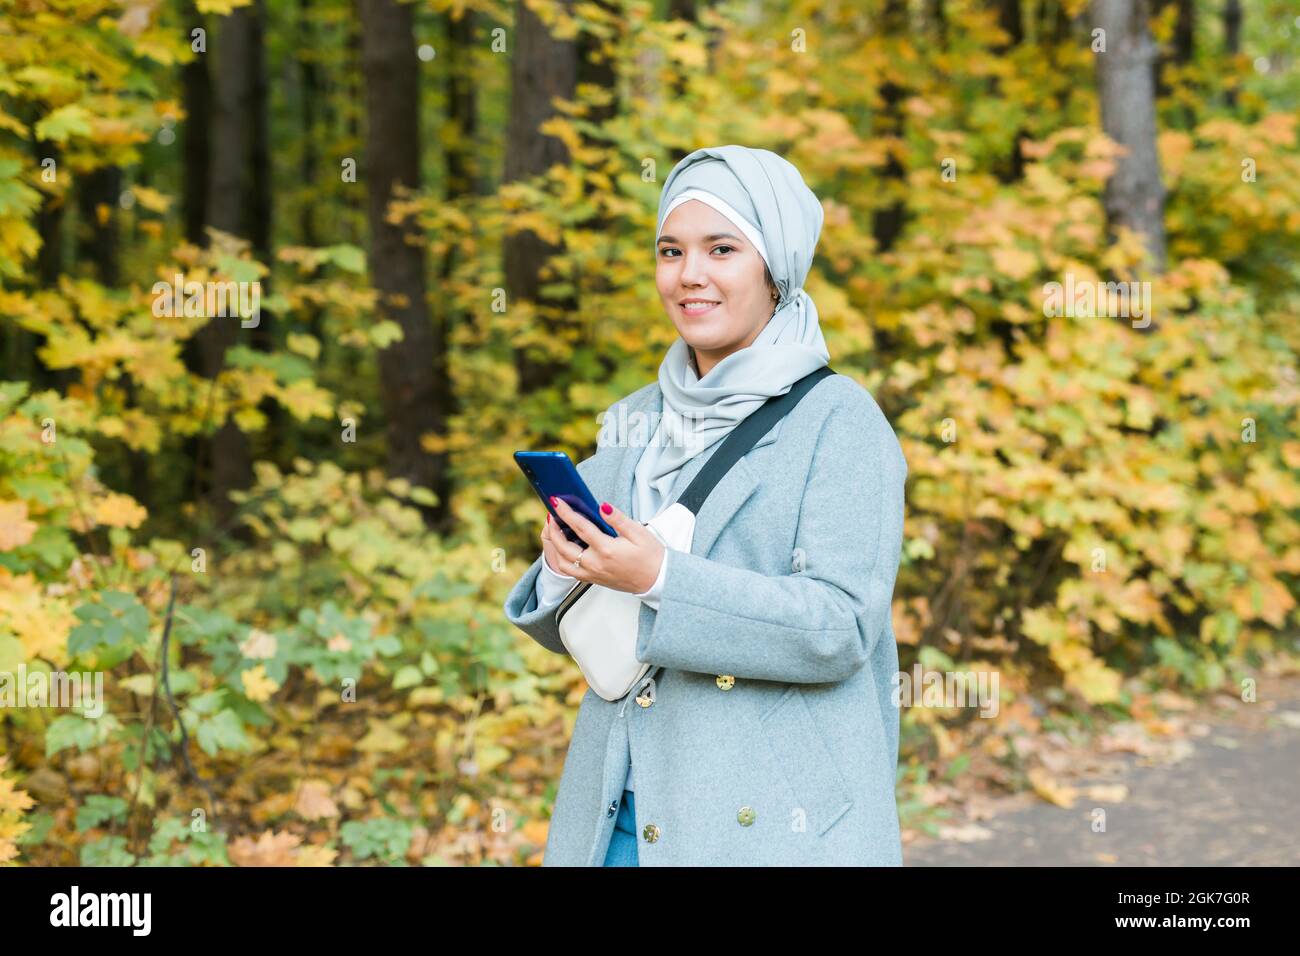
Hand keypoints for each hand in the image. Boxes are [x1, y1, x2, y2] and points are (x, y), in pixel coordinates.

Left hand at [542, 497, 664, 593]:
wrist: (658, 580)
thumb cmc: (651, 556)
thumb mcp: (639, 533)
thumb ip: (618, 519)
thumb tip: (602, 506)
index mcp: (607, 550)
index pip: (580, 527)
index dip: (566, 512)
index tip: (557, 501)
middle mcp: (596, 564)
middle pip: (564, 547)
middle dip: (554, 530)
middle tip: (551, 515)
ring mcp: (594, 574)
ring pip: (563, 563)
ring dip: (555, 547)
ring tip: (556, 531)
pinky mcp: (595, 580)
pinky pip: (571, 572)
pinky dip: (563, 560)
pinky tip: (565, 549)